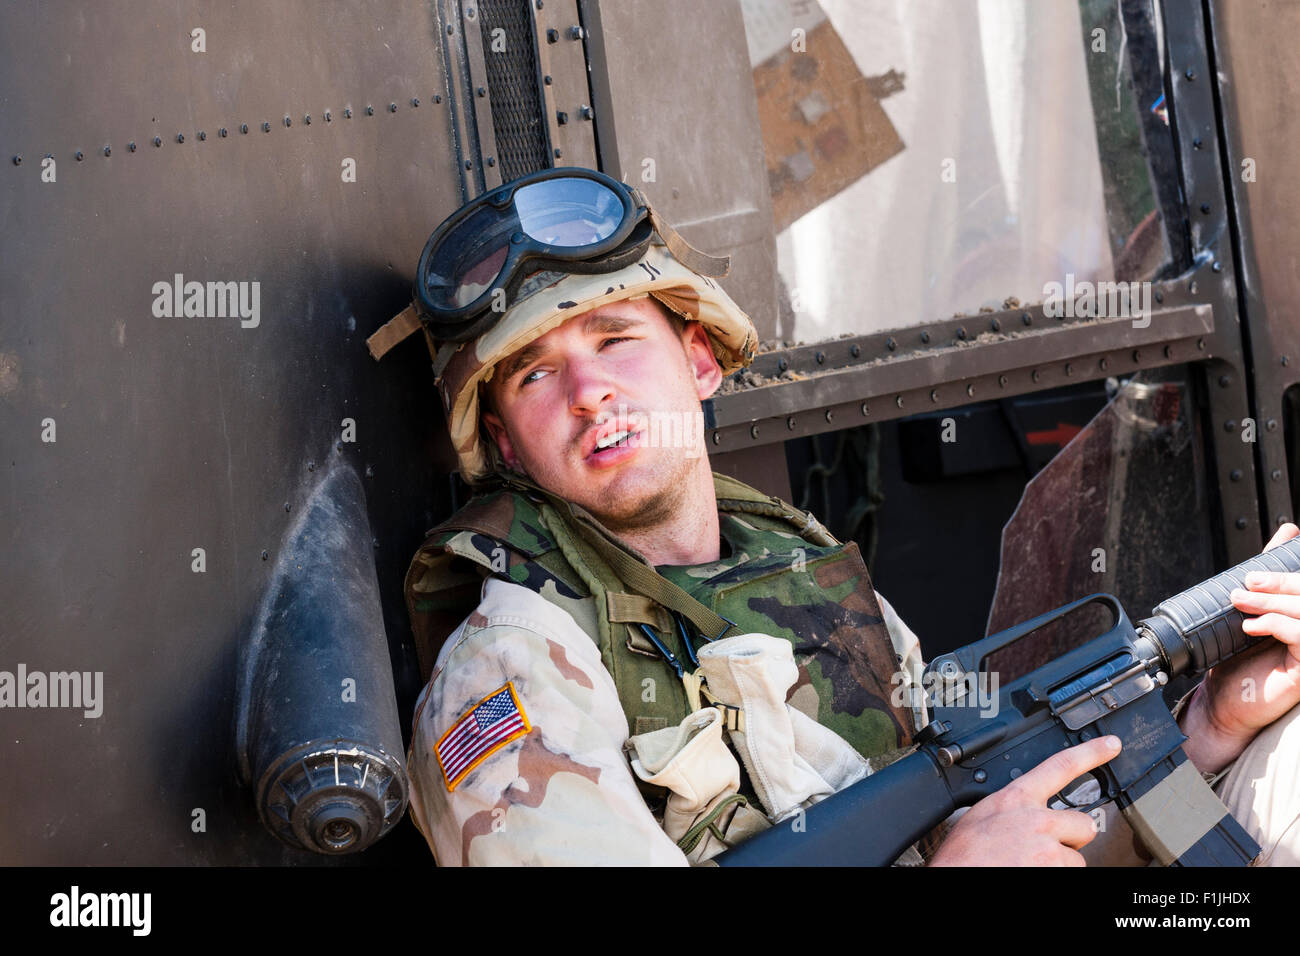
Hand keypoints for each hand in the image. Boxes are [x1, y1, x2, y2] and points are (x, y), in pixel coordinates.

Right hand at [928, 735, 1119, 865]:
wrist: (955, 877)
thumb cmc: (962, 856)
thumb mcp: (979, 816)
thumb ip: (1011, 810)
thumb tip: (1024, 814)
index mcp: (1017, 798)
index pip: (1060, 766)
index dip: (1090, 753)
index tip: (1110, 745)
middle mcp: (1038, 820)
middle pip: (1084, 824)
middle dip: (1071, 839)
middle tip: (1044, 850)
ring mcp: (1049, 849)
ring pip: (1076, 858)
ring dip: (1058, 865)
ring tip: (1026, 865)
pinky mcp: (1055, 871)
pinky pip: (1070, 876)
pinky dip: (1053, 877)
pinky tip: (1028, 872)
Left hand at [1181, 523, 1299, 773]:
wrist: (1222, 703)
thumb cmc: (1238, 659)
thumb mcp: (1252, 609)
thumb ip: (1272, 576)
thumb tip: (1291, 531)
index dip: (1289, 574)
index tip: (1254, 573)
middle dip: (1280, 584)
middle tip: (1246, 583)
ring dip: (1272, 603)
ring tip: (1241, 603)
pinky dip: (1276, 625)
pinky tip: (1252, 627)